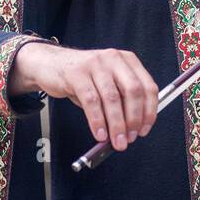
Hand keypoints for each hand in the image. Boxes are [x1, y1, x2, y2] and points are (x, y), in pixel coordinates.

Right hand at [10, 42, 158, 150]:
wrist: (50, 64)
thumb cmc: (83, 77)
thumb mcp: (107, 84)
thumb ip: (121, 102)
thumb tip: (130, 130)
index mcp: (127, 60)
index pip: (148, 87)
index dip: (149, 111)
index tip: (144, 129)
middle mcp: (114, 59)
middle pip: (133, 91)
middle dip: (133, 119)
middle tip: (130, 138)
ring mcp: (96, 64)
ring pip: (112, 98)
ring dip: (116, 124)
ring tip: (116, 141)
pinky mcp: (77, 73)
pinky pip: (91, 101)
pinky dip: (97, 121)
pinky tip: (99, 133)